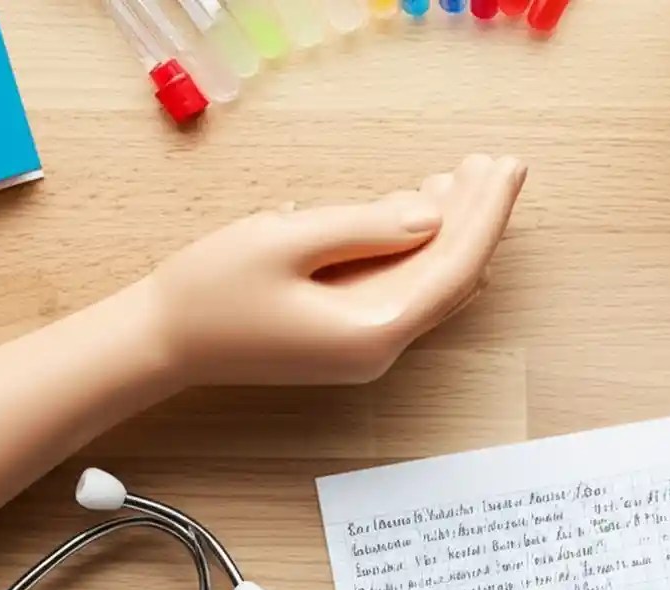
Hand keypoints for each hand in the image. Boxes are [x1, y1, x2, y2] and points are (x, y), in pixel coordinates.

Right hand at [146, 154, 527, 385]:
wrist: (162, 340)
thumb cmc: (212, 292)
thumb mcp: (286, 242)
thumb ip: (364, 228)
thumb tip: (429, 215)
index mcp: (370, 331)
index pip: (453, 268)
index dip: (486, 214)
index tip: (507, 168)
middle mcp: (375, 347)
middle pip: (447, 278)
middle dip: (472, 218)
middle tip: (491, 163)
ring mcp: (359, 345)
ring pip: (422, 282)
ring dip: (442, 230)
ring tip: (458, 176)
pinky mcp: (341, 336)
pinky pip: (393, 288)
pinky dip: (409, 248)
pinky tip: (413, 209)